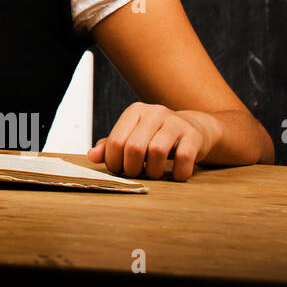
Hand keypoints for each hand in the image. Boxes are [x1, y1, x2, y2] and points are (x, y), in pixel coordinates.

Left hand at [88, 102, 219, 181]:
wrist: (195, 128)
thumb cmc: (156, 136)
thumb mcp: (132, 136)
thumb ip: (110, 146)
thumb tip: (92, 156)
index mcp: (134, 111)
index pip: (116, 141)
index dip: (114, 162)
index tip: (119, 170)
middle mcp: (154, 112)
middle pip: (134, 147)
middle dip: (132, 168)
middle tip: (136, 174)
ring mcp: (176, 122)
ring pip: (157, 152)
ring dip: (153, 172)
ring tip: (154, 174)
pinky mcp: (194, 135)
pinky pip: (183, 158)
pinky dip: (177, 172)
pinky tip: (175, 175)